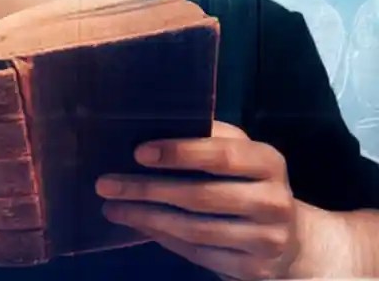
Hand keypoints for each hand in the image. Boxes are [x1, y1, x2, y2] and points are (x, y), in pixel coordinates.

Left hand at [96, 121, 299, 279]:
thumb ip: (206, 139)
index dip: (180, 153)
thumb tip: (149, 128)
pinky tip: (139, 225)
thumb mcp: (238, 154)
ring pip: (195, 228)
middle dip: (147, 189)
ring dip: (147, 217)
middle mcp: (272, 201)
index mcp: (268, 162)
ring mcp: (266, 239)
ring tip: (113, 207)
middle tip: (106, 184)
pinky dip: (163, 238)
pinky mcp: (253, 268)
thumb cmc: (248, 182)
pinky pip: (198, 252)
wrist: (290, 237)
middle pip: (201, 195)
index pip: (222, 155)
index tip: (138, 153)